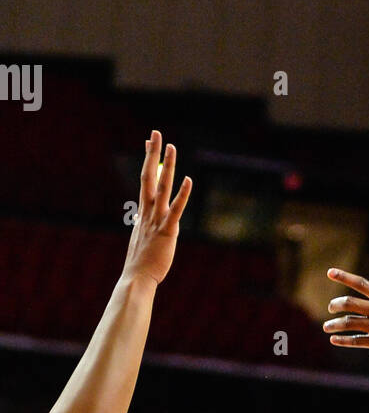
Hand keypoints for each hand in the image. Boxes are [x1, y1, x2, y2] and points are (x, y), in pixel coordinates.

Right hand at [122, 130, 192, 285]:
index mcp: (143, 212)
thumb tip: (141, 213)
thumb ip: (143, 222)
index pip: (145, 180)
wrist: (136, 279)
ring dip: (167, 166)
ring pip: (162, 188)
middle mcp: (148, 212)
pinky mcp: (167, 231)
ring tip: (172, 147)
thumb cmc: (141, 262)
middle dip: (153, 154)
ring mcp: (157, 220)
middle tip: (156, 133)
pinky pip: (175, 209)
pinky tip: (188, 180)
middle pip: (149, 176)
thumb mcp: (141, 236)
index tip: (149, 142)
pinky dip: (182, 194)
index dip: (148, 159)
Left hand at [324, 259, 368, 367]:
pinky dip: (343, 341)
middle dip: (335, 304)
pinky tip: (334, 340)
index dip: (344, 277)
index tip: (329, 272)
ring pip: (350, 323)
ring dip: (334, 325)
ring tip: (326, 326)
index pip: (363, 284)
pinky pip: (357, 341)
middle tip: (330, 307)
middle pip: (351, 303)